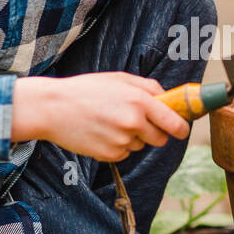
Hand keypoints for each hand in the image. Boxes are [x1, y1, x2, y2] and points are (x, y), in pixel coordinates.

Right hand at [13, 73, 190, 160]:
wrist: (52, 108)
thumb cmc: (86, 90)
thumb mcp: (119, 79)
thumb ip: (148, 87)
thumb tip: (168, 98)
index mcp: (140, 101)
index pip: (175, 124)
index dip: (181, 129)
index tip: (181, 130)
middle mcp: (134, 122)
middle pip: (160, 139)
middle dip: (155, 133)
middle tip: (137, 122)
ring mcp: (122, 141)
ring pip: (140, 146)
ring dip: (132, 138)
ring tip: (109, 122)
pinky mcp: (109, 155)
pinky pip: (123, 153)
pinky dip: (116, 146)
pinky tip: (100, 132)